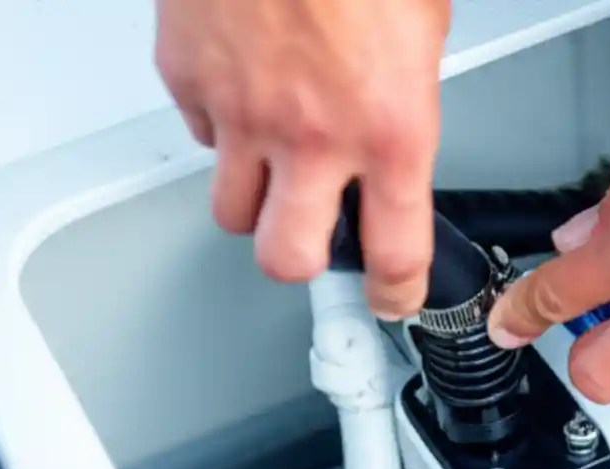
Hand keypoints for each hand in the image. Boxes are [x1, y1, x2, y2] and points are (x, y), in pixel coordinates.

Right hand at [155, 0, 450, 318]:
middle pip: (286, 261)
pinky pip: (202, 134)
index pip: (394, 252)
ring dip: (254, 200)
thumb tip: (391, 121)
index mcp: (391, 125)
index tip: (393, 299)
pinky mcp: (189, 78)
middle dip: (302, 261)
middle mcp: (313, 134)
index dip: (397, 292)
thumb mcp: (421, 27)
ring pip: (230, 210)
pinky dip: (222, 127)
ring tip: (274, 164)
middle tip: (313, 239)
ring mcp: (243, 112)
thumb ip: (404, 95)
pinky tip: (243, 92)